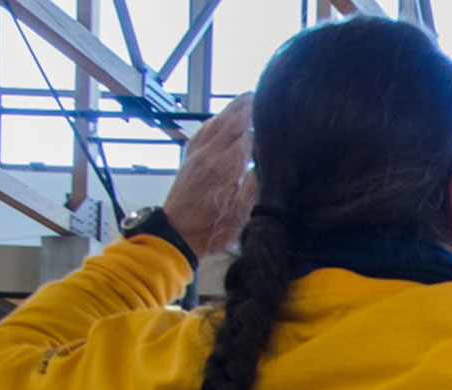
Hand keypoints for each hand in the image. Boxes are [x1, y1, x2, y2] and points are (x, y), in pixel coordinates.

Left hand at [161, 93, 256, 258]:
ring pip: (215, 123)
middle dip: (247, 107)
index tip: (274, 110)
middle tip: (264, 94)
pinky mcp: (189, 160)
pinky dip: (215, 121)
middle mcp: (208, 155)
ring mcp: (196, 155)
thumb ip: (255, 184)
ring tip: (246, 98)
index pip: (246, 133)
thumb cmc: (209, 229)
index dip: (260, 119)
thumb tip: (267, 162)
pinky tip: (220, 118)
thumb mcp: (241, 212)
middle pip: (230, 122)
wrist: (176, 234)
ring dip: (231, 110)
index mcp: (224, 166)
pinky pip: (202, 132)